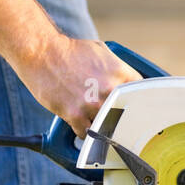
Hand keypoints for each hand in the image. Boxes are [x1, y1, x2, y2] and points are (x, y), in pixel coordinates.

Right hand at [17, 37, 139, 137]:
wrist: (43, 53)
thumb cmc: (71, 51)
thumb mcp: (102, 51)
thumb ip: (117, 68)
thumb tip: (127, 82)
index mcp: (119, 72)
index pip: (141, 94)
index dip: (138, 102)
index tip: (136, 108)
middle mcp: (109, 89)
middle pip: (125, 114)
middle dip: (121, 116)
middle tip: (119, 121)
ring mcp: (92, 103)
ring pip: (106, 126)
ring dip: (103, 126)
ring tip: (99, 124)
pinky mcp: (74, 114)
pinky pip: (86, 134)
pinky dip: (86, 133)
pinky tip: (84, 128)